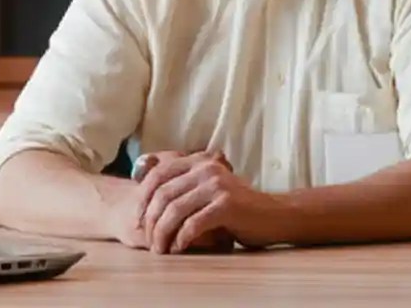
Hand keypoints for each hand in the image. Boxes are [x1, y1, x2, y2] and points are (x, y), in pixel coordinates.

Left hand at [116, 150, 232, 252]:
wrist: (273, 215)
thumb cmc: (237, 207)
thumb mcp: (208, 189)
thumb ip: (185, 186)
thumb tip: (149, 198)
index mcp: (198, 161)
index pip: (158, 174)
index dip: (143, 198)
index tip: (137, 219)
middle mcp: (206, 168)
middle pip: (163, 194)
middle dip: (150, 221)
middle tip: (149, 241)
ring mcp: (217, 185)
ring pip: (175, 210)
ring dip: (163, 234)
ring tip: (160, 249)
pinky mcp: (226, 205)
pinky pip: (193, 224)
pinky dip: (182, 239)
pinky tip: (179, 248)